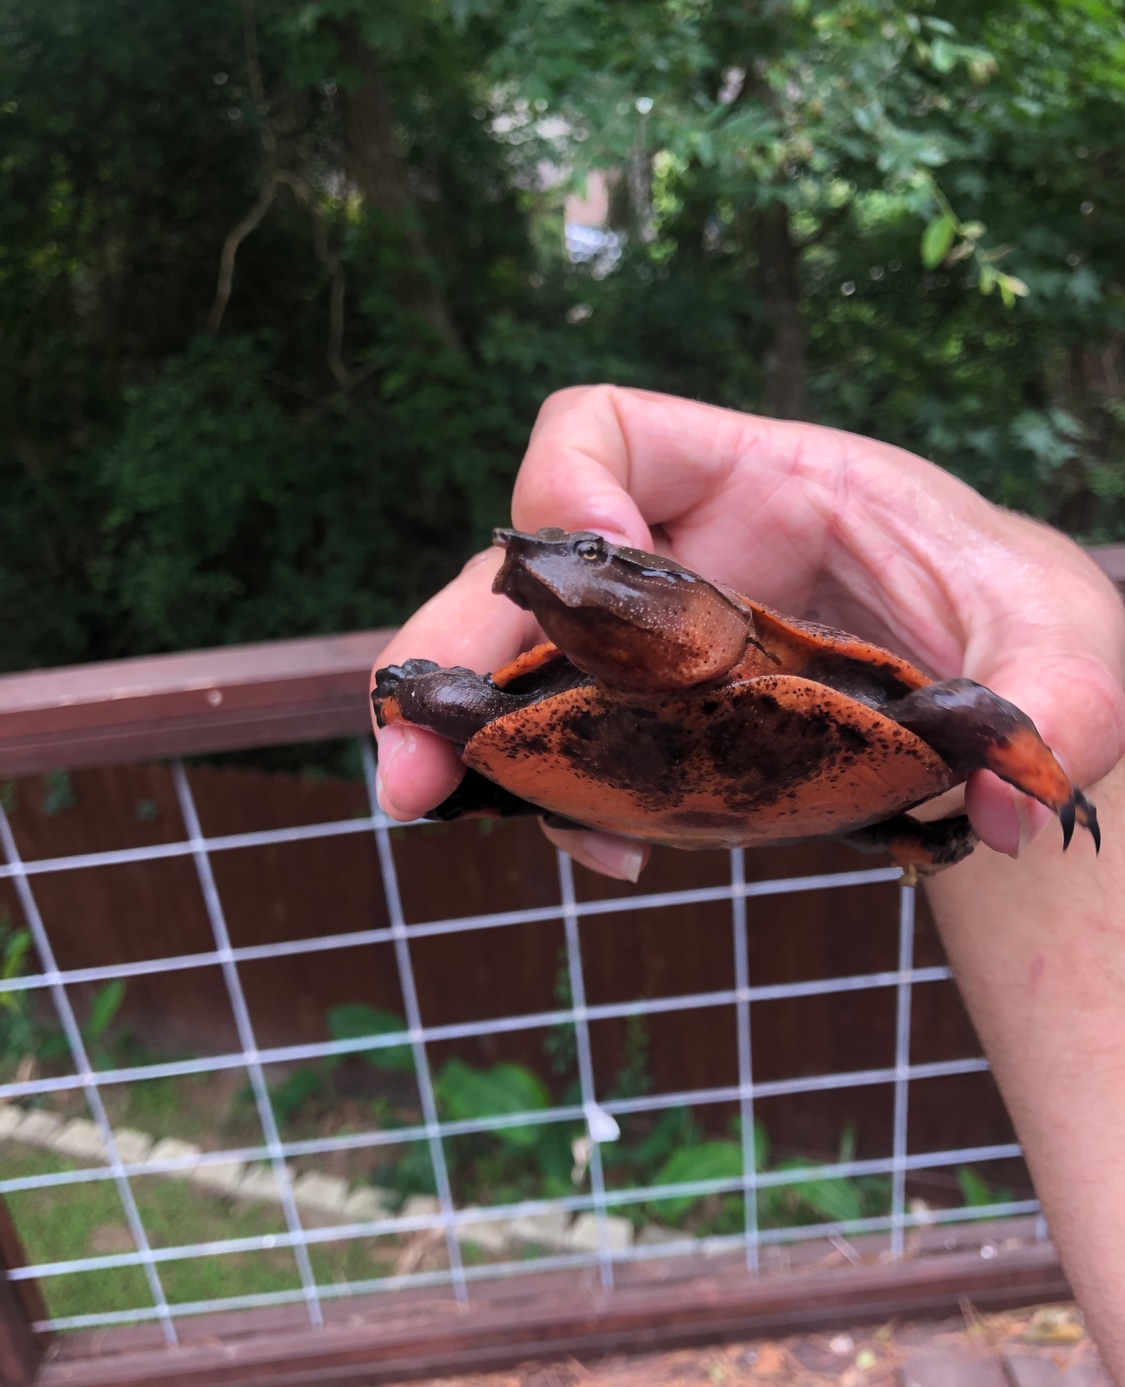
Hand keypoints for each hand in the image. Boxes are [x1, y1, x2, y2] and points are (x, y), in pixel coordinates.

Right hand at [371, 385, 1124, 879]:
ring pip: (520, 671)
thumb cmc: (1024, 620)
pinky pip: (572, 749)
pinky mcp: (662, 725)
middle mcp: (684, 553)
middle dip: (450, 655)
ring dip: (472, 739)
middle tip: (414, 764)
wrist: (1010, 688)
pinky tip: (610, 850)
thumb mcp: (1068, 637)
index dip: (570, 487)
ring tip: (444, 809)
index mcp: (760, 481)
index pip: (608, 431)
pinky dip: (562, 797)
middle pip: (522, 574)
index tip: (596, 573)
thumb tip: (1006, 802)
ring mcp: (661, 646)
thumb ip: (1056, 699)